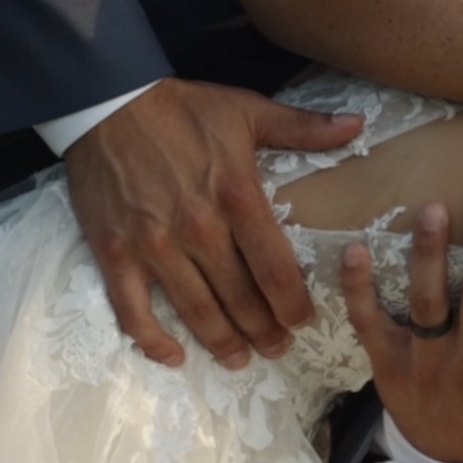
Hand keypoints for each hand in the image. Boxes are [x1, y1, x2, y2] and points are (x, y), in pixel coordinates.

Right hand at [66, 77, 362, 369]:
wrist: (106, 102)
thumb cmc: (181, 108)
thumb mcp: (247, 110)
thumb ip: (302, 127)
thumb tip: (357, 125)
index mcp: (237, 196)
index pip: (275, 268)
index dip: (292, 304)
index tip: (303, 321)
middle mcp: (198, 229)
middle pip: (241, 298)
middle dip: (264, 331)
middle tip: (277, 349)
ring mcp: (154, 246)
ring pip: (196, 311)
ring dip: (221, 342)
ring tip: (239, 360)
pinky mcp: (116, 253)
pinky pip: (133, 311)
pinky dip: (152, 341)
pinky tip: (172, 358)